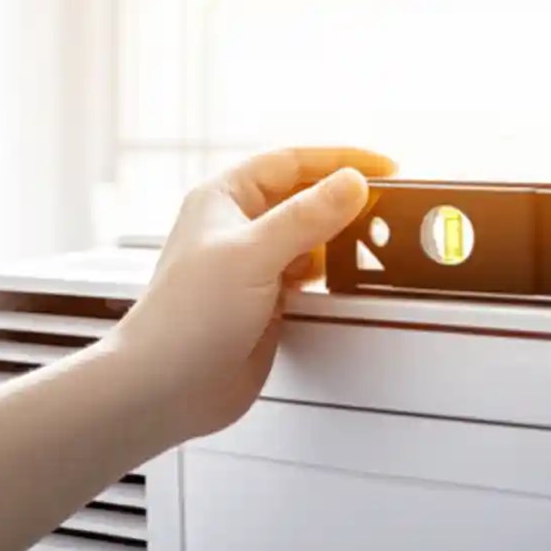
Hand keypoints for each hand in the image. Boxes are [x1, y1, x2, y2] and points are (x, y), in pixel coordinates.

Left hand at [112, 147, 394, 440]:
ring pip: (312, 237)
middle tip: (382, 208)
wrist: (166, 390)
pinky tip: (341, 280)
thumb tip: (352, 183)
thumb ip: (307, 216)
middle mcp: (240, 227)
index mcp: (225, 198)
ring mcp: (255, 264)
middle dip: (343, 202)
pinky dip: (331, 274)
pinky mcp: (268, 300)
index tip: (383, 167)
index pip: (293, 162)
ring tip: (363, 245)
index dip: (340, 160)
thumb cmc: (182, 319)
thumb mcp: (253, 254)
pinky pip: (311, 274)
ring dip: (338, 241)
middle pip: (306, 197)